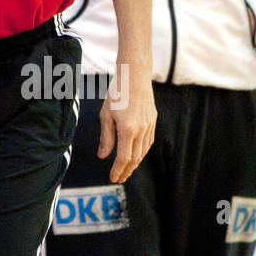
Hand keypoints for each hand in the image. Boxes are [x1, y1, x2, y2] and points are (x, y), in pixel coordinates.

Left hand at [97, 64, 156, 182]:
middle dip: (126, 171)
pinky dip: (141, 152)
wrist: (135, 75)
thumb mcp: (105, 115)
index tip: (113, 178)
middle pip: (134, 158)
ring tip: (126, 170)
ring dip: (134, 163)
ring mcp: (149, 126)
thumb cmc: (117, 93)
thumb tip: (103, 156)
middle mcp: (141, 130)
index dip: (118, 170)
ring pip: (143, 151)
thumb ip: (106, 138)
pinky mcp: (153, 121)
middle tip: (119, 179)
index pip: (123, 158)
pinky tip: (135, 155)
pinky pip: (148, 142)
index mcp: (128, 130)